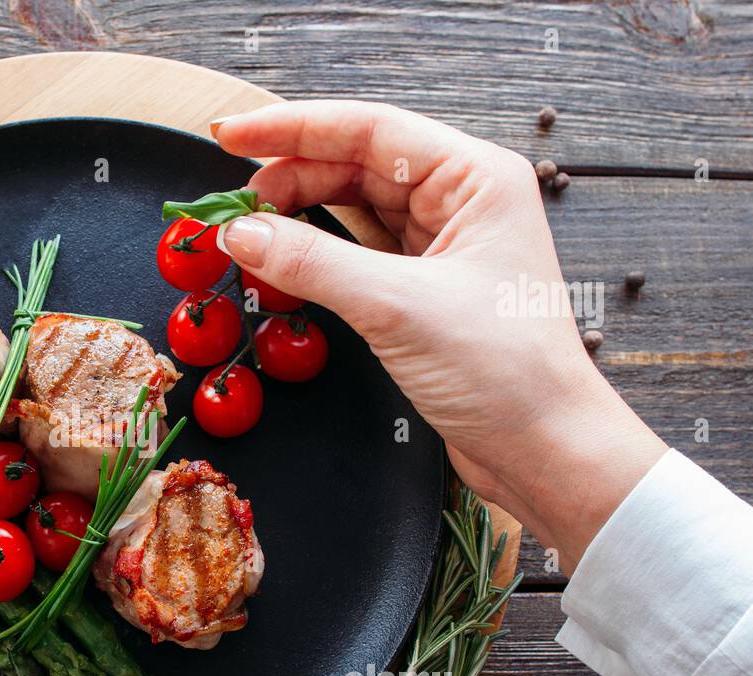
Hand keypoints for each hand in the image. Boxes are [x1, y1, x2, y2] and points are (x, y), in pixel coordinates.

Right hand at [211, 101, 665, 570]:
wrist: (545, 448)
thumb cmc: (505, 372)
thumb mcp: (397, 308)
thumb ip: (312, 263)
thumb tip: (240, 234)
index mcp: (475, 179)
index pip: (369, 130)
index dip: (293, 128)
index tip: (230, 135)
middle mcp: (461, 202)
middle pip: (356, 165)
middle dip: (289, 177)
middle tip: (229, 204)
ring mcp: (441, 247)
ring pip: (352, 209)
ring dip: (298, 216)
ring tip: (245, 229)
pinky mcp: (423, 290)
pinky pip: (357, 253)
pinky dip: (315, 255)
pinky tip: (279, 259)